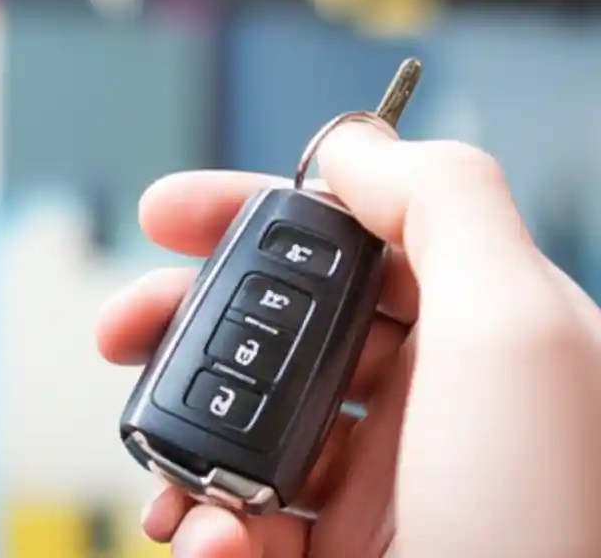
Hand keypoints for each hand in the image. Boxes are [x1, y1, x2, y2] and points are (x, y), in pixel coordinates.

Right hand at [99, 124, 600, 556]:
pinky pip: (235, 518)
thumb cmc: (541, 530)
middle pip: (275, 325)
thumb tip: (356, 145)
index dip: (254, 213)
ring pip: (238, 421)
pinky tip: (216, 546)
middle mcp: (426, 406)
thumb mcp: (520, 336)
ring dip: (180, 439)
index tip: (165, 211)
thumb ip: (445, 205)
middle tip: (121, 329)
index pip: (352, 239)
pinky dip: (203, 529)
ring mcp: (374, 487)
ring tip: (167, 471)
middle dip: (185, 321)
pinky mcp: (328, 557)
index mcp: (479, 337)